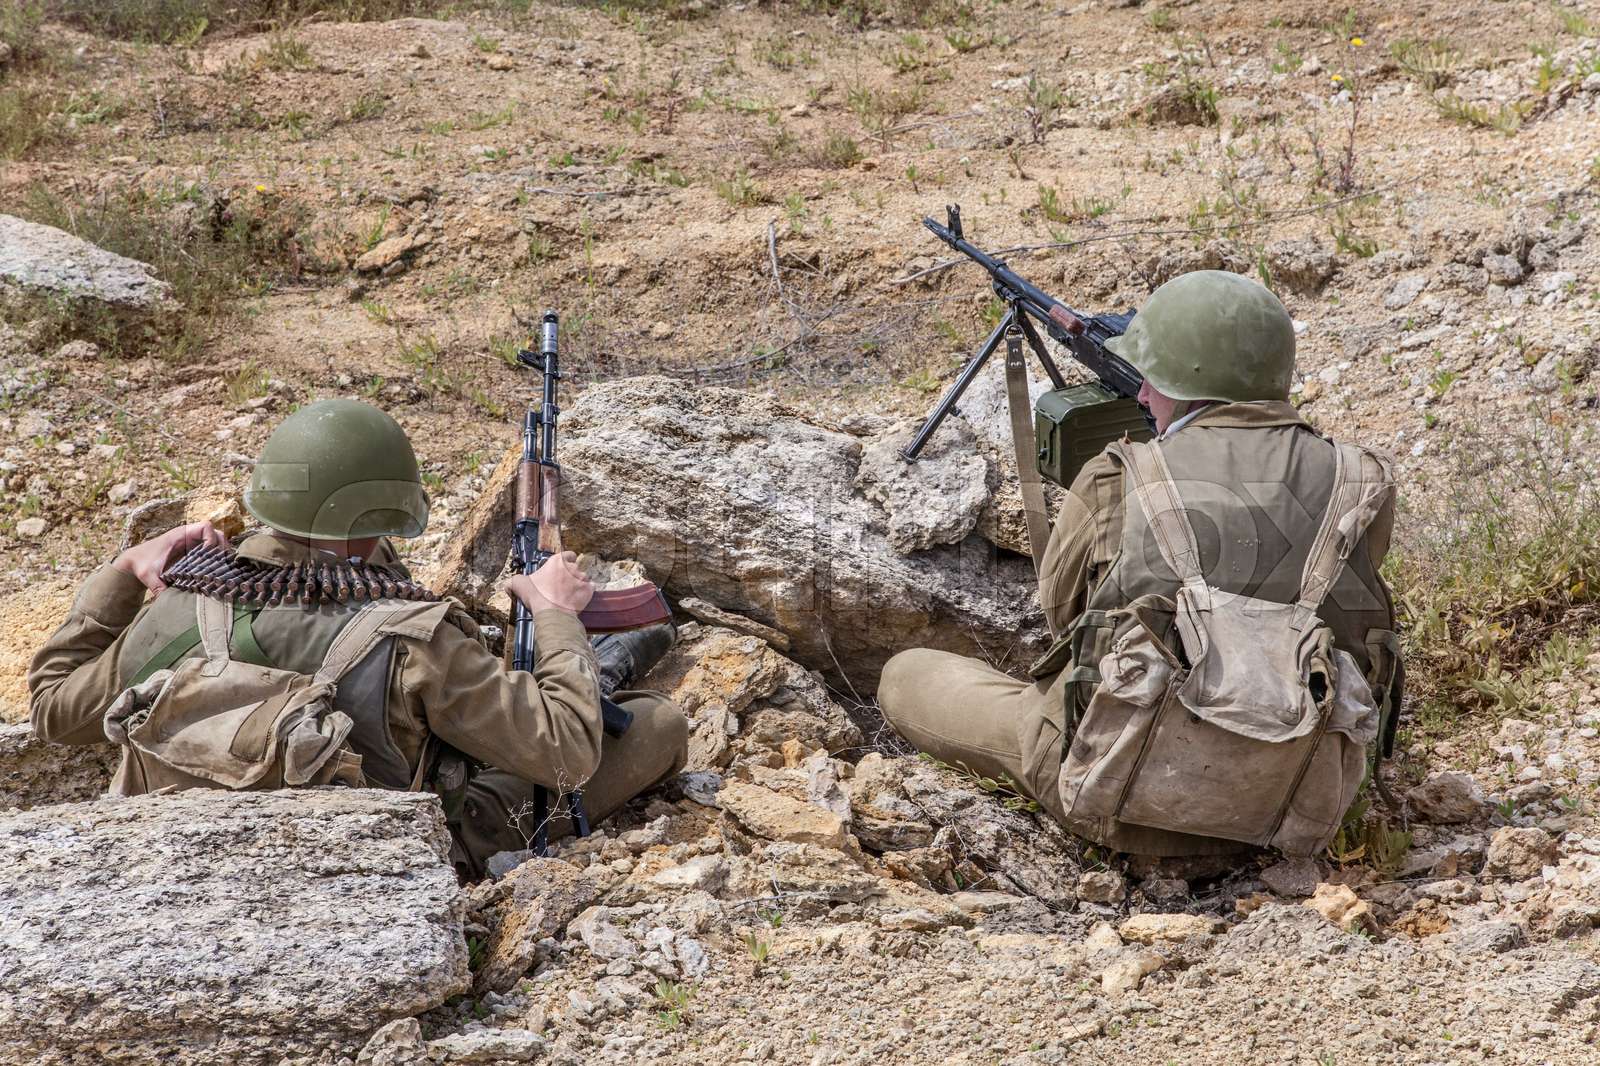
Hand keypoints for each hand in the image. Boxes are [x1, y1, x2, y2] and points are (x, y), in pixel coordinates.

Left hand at [112, 521, 228, 594]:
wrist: (134, 561)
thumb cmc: (141, 564)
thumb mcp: (148, 575)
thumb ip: (157, 586)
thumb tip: (168, 599)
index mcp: (180, 535)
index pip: (206, 527)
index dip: (212, 539)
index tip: (209, 555)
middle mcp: (189, 536)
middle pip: (216, 534)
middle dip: (222, 548)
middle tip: (223, 565)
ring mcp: (193, 543)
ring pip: (217, 542)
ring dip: (222, 554)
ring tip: (223, 569)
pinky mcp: (194, 552)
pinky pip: (211, 551)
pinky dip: (216, 559)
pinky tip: (216, 572)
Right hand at [507, 551, 592, 615]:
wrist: (552, 613)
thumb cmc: (537, 596)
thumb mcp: (518, 584)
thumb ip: (514, 580)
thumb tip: (508, 584)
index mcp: (557, 561)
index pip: (568, 554)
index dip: (566, 561)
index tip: (561, 569)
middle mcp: (572, 567)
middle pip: (575, 567)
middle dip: (570, 575)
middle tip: (561, 585)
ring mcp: (582, 578)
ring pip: (583, 578)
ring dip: (578, 584)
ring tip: (569, 593)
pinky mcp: (589, 591)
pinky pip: (590, 588)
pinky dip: (585, 593)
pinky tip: (577, 598)